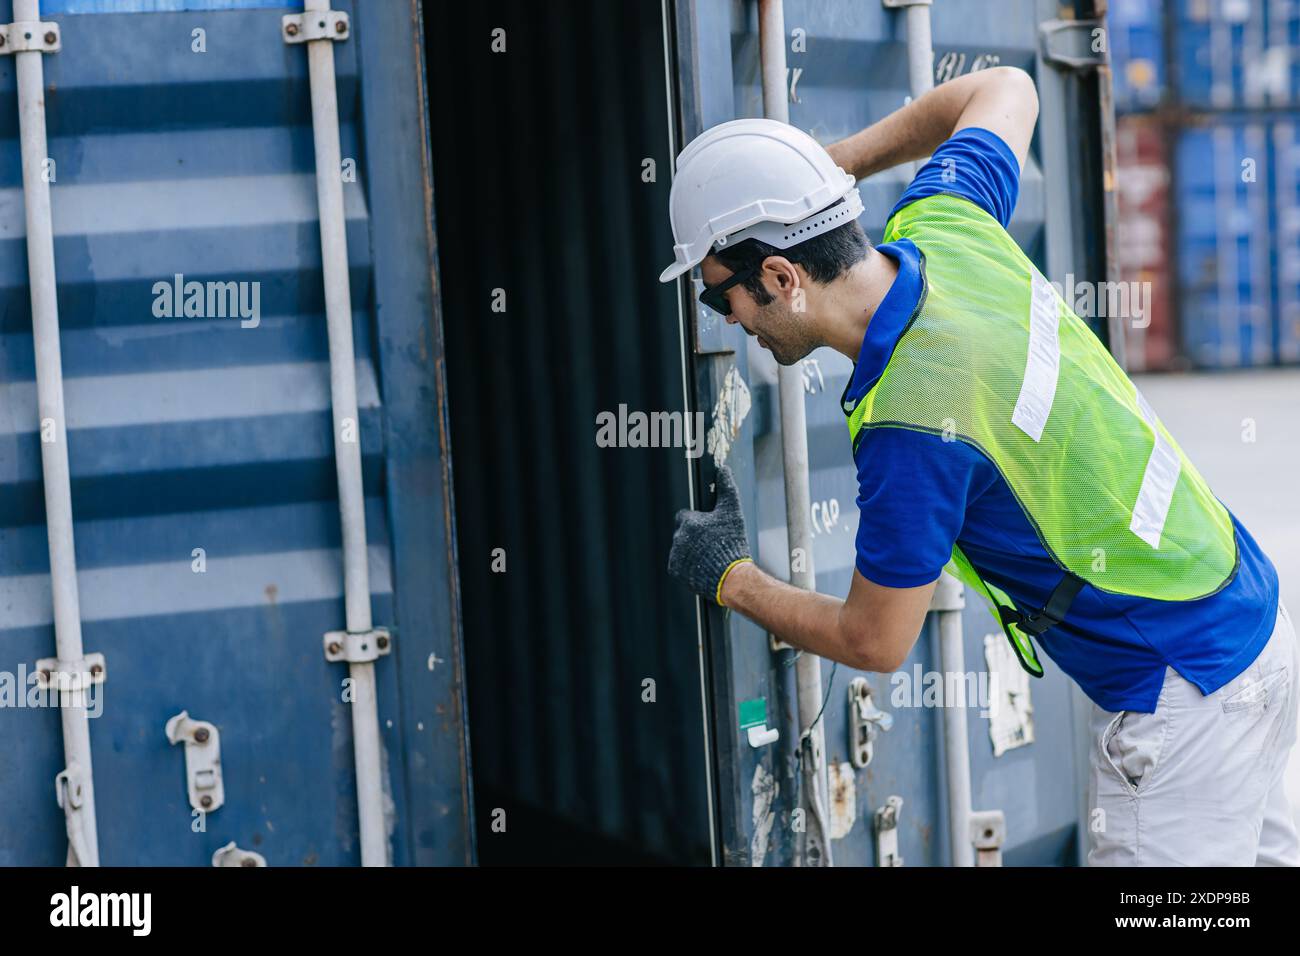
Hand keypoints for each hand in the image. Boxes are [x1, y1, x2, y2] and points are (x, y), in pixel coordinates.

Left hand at [668, 465, 752, 605]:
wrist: (731, 577)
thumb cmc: (732, 543)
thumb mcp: (732, 513)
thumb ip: (727, 489)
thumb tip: (724, 470)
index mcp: (689, 521)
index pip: (685, 516)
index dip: (698, 521)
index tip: (708, 528)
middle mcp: (678, 537)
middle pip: (683, 533)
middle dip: (694, 537)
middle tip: (711, 544)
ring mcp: (675, 555)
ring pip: (680, 548)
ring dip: (691, 551)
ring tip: (709, 557)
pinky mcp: (675, 570)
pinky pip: (678, 564)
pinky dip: (688, 565)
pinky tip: (703, 566)